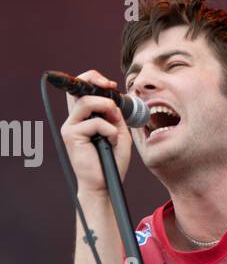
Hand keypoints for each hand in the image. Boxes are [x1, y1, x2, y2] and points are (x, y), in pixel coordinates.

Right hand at [60, 70, 132, 194]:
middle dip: (96, 82)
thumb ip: (116, 115)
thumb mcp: (120, 132)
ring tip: (115, 125)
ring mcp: (70, 127)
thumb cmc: (112, 161)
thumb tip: (112, 100)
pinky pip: (94, 123)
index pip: (81, 90)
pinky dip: (109, 130)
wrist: (105, 184)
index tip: (110, 85)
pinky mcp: (71, 135)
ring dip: (107, 108)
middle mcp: (74, 120)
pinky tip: (110, 141)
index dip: (93, 79)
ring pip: (86, 102)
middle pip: (77, 89)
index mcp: (84, 118)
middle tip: (112, 89)